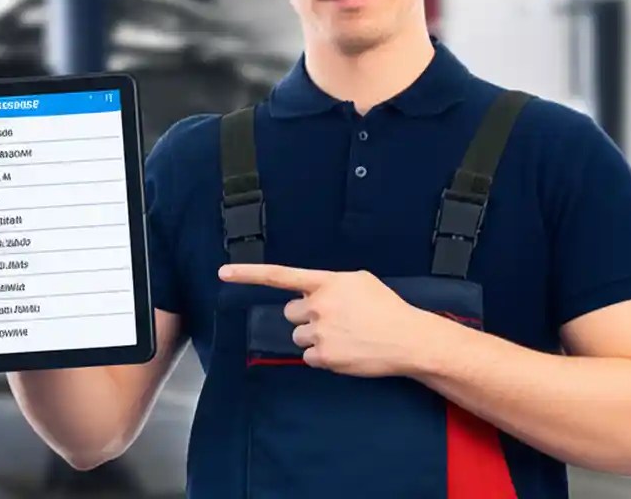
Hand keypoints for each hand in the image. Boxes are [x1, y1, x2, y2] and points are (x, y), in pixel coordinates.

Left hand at [218, 264, 435, 377]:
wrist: (407, 339)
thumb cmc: (387, 308)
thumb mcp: (360, 281)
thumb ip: (331, 283)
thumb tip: (314, 290)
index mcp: (326, 283)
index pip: (280, 276)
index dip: (249, 274)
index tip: (223, 273)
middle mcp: (318, 305)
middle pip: (290, 312)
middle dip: (306, 316)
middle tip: (333, 320)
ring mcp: (320, 332)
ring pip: (298, 335)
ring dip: (314, 336)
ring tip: (343, 336)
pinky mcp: (324, 357)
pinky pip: (308, 357)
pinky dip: (322, 356)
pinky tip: (344, 350)